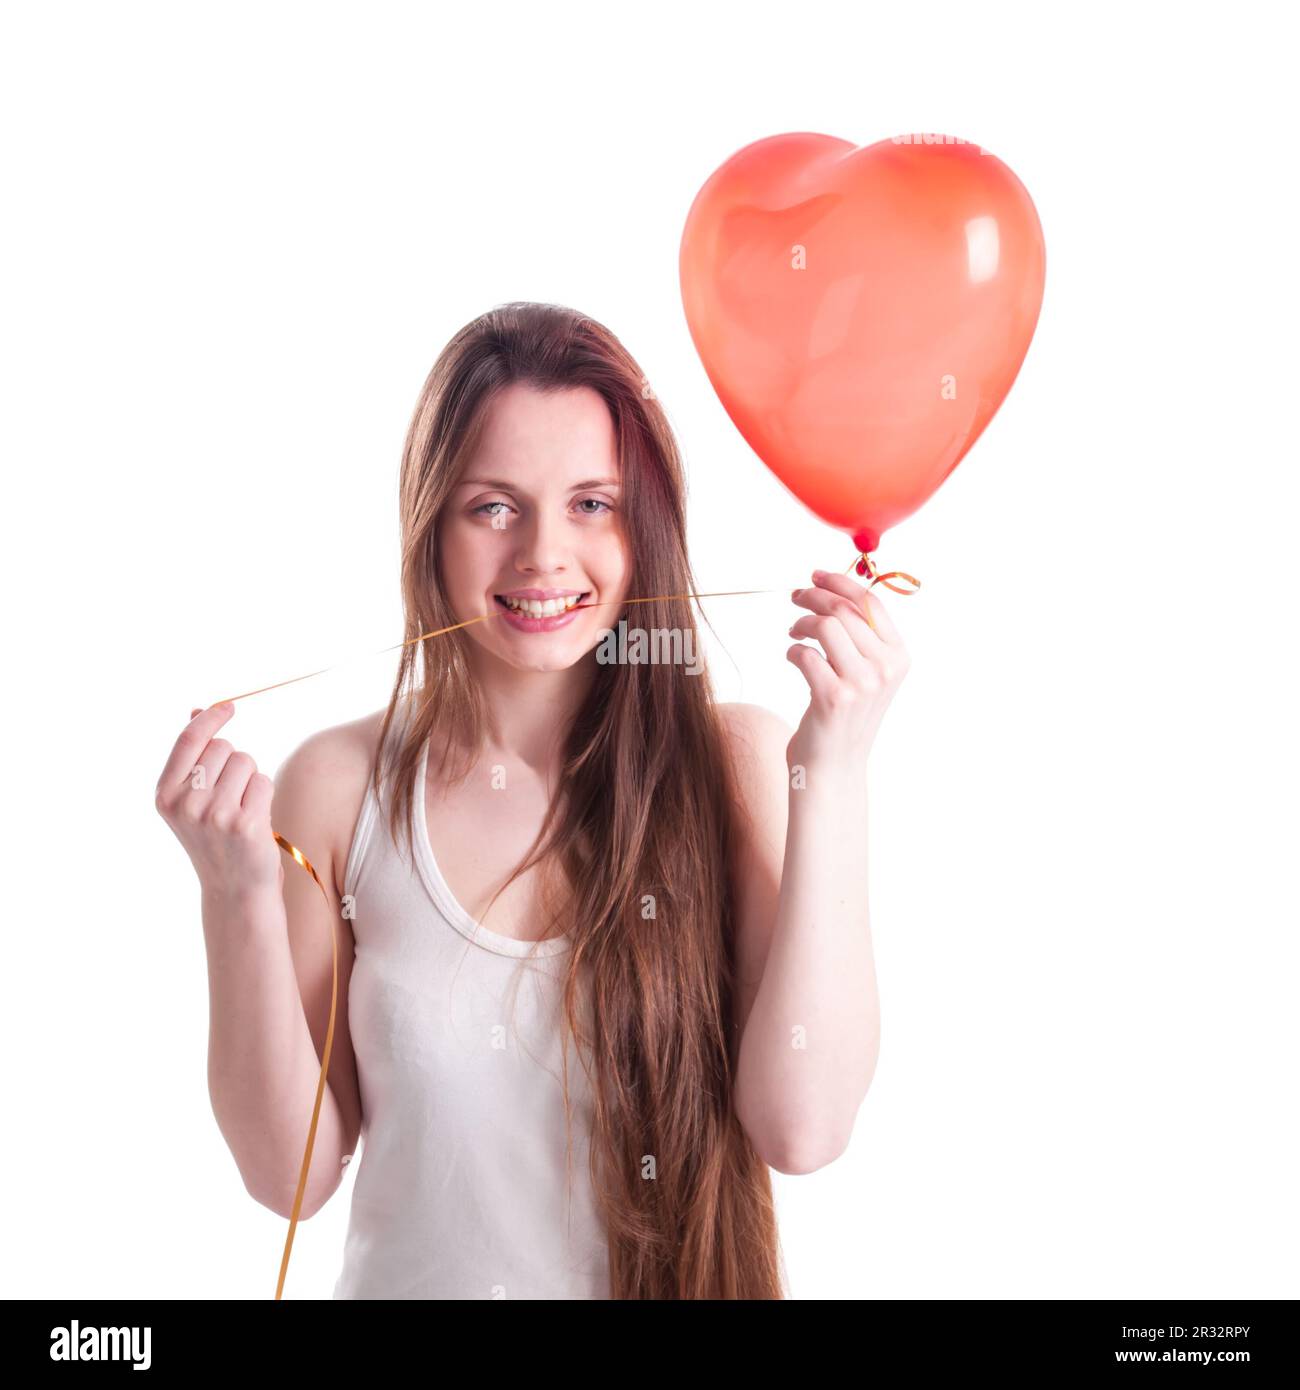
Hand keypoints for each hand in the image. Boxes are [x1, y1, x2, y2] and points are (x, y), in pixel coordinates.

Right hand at [154, 703, 284, 897]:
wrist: (234, 889)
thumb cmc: (216, 838)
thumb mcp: (192, 799)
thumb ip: (193, 757)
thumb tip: (198, 710)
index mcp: (165, 794)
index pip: (190, 740)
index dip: (211, 718)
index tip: (229, 707)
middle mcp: (185, 804)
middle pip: (224, 748)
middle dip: (234, 762)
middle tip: (231, 796)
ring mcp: (214, 814)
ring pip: (247, 762)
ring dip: (250, 780)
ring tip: (241, 810)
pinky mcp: (245, 823)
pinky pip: (263, 782)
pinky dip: (264, 795)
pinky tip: (255, 820)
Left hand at [785, 568, 910, 781]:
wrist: (834, 767)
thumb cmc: (844, 717)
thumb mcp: (866, 674)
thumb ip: (860, 638)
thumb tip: (833, 591)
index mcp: (899, 657)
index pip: (871, 602)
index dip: (841, 582)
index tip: (816, 575)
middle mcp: (886, 669)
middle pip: (844, 609)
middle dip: (813, 596)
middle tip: (796, 597)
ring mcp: (862, 684)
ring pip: (825, 626)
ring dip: (802, 622)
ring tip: (794, 632)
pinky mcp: (834, 698)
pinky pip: (805, 654)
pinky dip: (793, 650)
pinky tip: (793, 657)